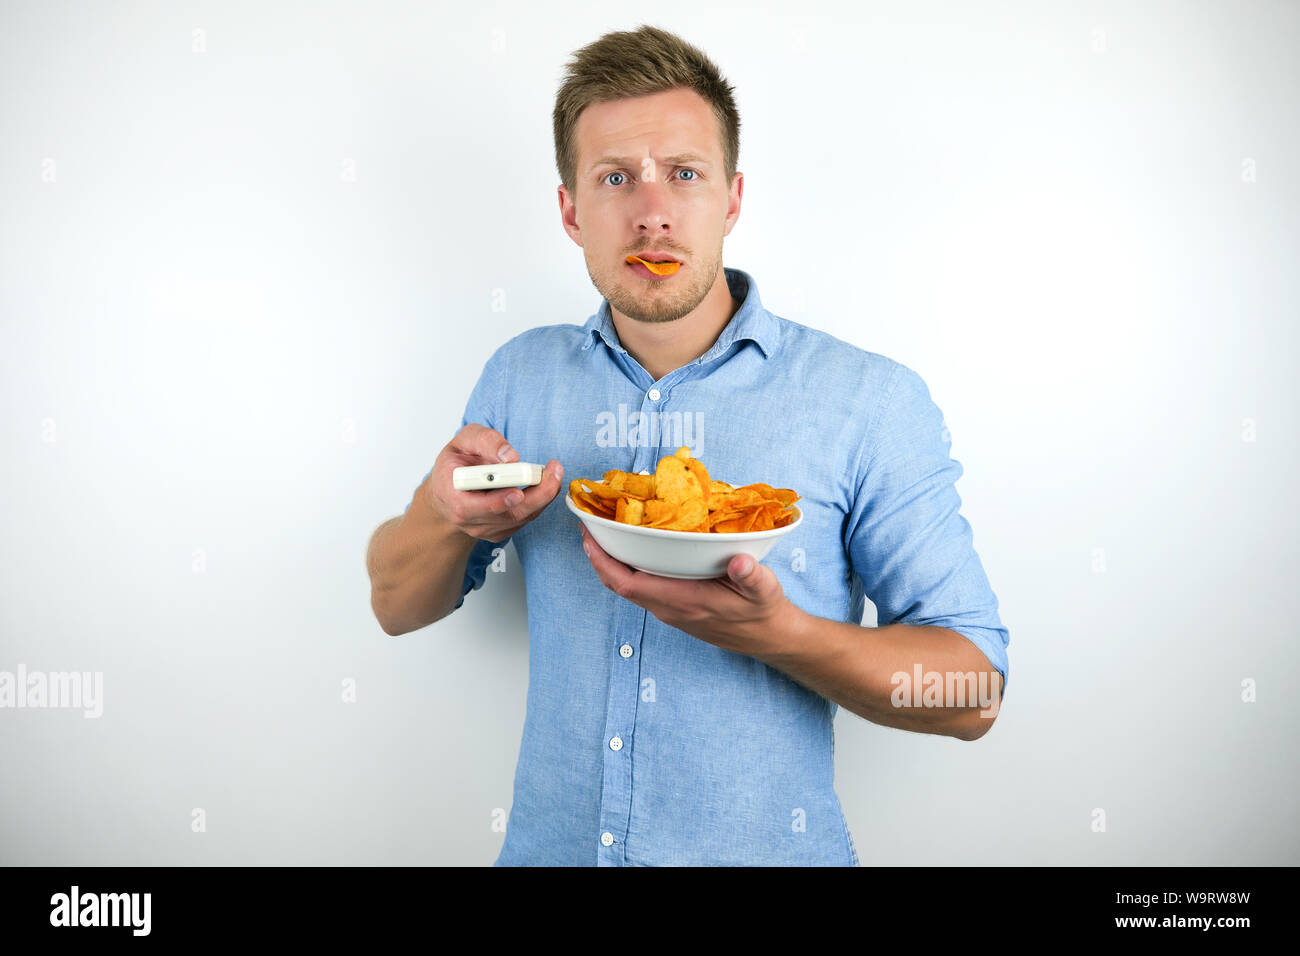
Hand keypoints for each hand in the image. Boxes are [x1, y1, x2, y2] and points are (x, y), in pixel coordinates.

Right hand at [425, 424, 562, 542]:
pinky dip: (539, 501)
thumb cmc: (456, 464)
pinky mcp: (500, 530)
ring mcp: (485, 528)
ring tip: (553, 472)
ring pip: (521, 517)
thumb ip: (485, 441)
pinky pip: (525, 519)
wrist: (449, 488)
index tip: (518, 492)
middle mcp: (468, 519)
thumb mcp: (465, 440)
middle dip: (536, 494)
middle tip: (552, 473)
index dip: (499, 500)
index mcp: (453, 496)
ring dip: (543, 496)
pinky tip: (545, 483)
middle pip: (508, 514)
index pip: (478, 506)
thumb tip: (509, 456)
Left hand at [578, 524, 795, 656]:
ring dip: (612, 563)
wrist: (769, 637)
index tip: (589, 539)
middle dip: (599, 558)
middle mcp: (670, 608)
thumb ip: (751, 576)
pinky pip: (642, 589)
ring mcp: (671, 610)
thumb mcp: (764, 591)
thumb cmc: (763, 612)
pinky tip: (634, 550)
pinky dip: (629, 569)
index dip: (604, 563)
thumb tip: (741, 562)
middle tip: (589, 527)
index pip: (630, 585)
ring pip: (629, 587)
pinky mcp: (676, 608)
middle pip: (620, 585)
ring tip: (606, 533)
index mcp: (684, 601)